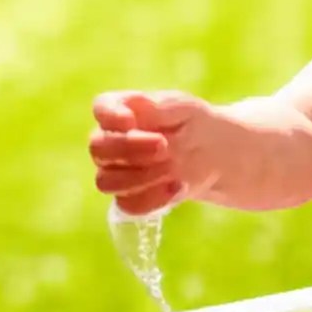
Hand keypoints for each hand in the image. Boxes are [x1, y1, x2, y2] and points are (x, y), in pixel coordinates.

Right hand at [89, 90, 223, 214]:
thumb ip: (160, 107)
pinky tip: (178, 187)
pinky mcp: (129, 197)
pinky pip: (128, 205)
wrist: (213, 155)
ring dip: (141, 178)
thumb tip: (134, 109)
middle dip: (130, 149)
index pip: (101, 108)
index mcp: (120, 110)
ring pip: (106, 181)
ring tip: (173, 170)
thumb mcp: (185, 108)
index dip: (110, 116)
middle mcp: (110, 141)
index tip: (130, 121)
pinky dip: (153, 199)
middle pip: (98, 148)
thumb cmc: (193, 123)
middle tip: (164, 147)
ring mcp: (115, 172)